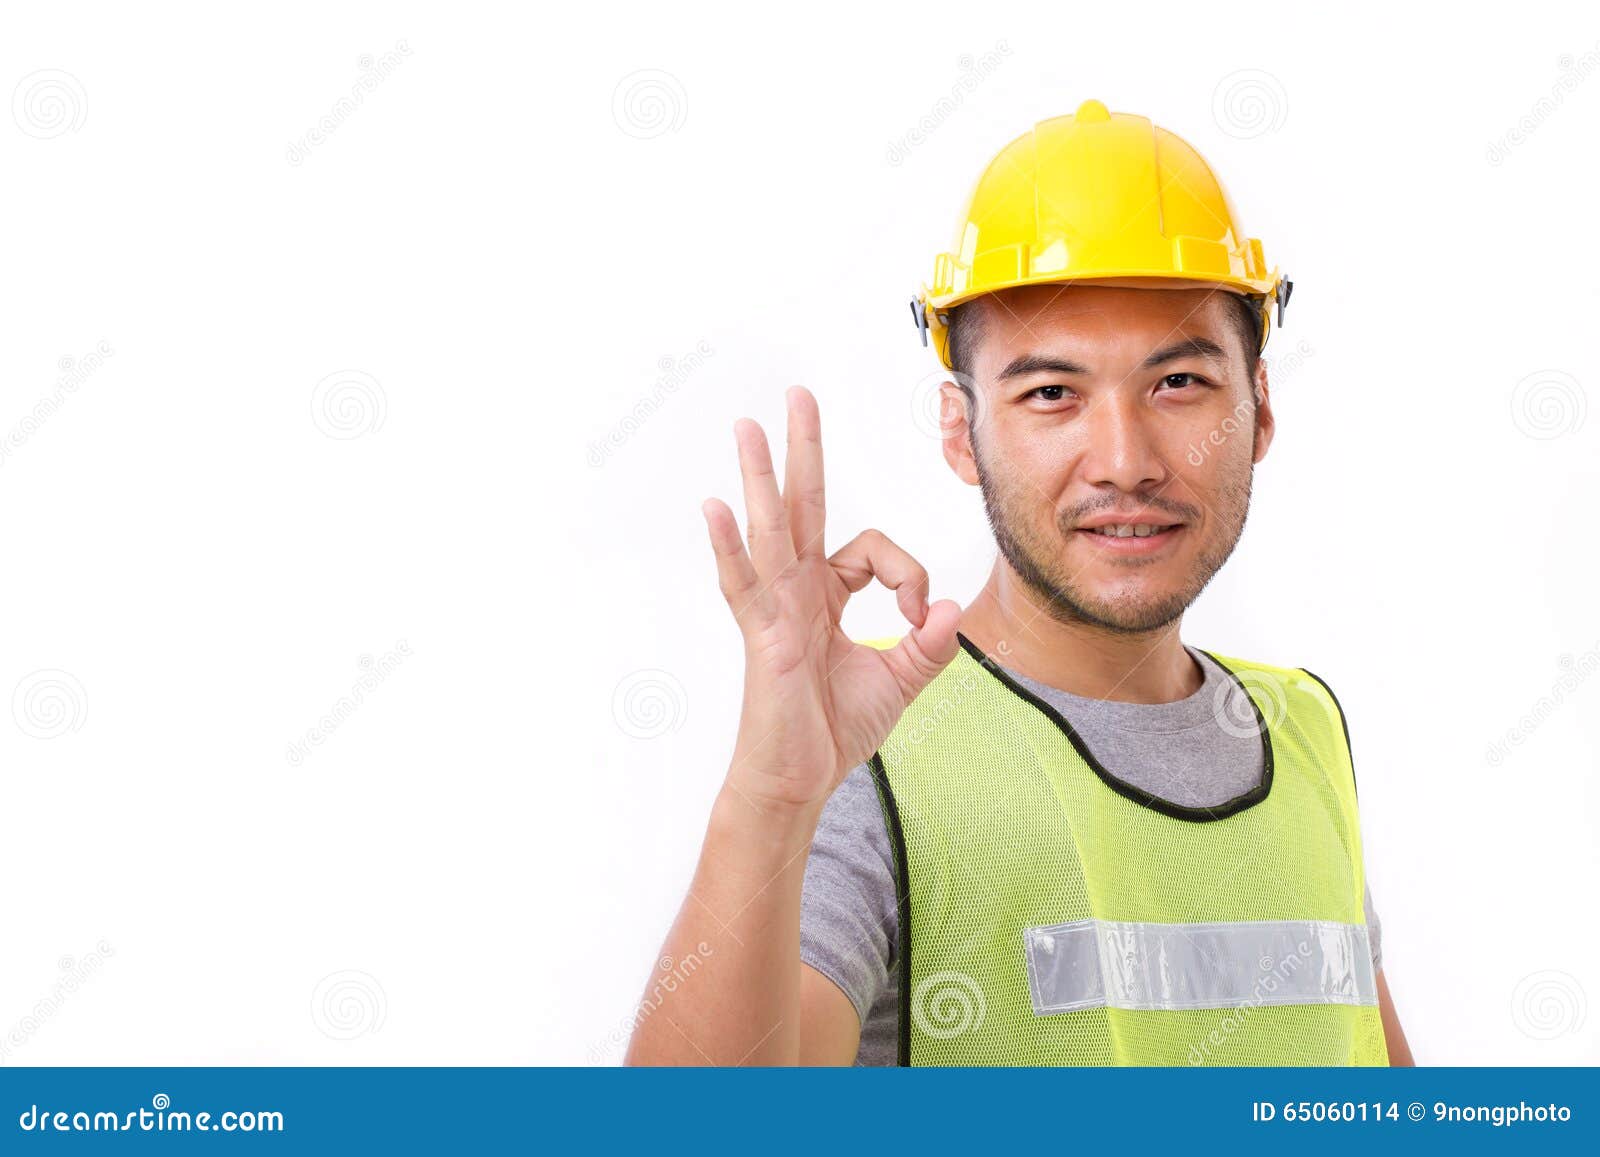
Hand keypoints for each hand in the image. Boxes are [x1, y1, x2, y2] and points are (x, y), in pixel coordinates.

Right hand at [701, 385, 960, 809]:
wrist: (799, 780)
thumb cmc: (835, 730)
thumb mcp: (900, 680)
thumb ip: (930, 643)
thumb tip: (955, 608)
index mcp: (827, 594)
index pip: (872, 550)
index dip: (910, 574)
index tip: (924, 617)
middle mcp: (797, 590)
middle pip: (803, 505)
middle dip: (803, 449)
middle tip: (799, 395)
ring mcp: (776, 608)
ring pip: (770, 529)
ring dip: (759, 475)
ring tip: (748, 426)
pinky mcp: (763, 636)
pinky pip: (743, 584)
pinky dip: (729, 547)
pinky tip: (716, 509)